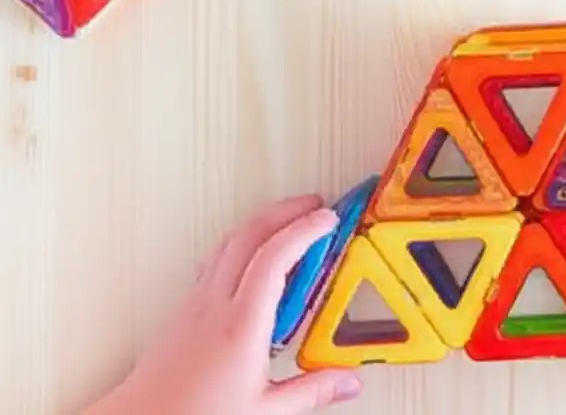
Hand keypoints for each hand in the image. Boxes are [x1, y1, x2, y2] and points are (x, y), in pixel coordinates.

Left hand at [84, 196, 362, 414]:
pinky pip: (216, 262)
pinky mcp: (184, 311)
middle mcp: (214, 306)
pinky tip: (253, 261)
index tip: (328, 220)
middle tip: (314, 207)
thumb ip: (312, 391)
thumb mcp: (264, 411)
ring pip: (229, 244)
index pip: (275, 258)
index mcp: (241, 325)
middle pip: (249, 235)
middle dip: (285, 211)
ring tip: (288, 225)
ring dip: (262, 224)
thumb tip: (346, 382)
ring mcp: (195, 304)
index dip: (305, 231)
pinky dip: (243, 246)